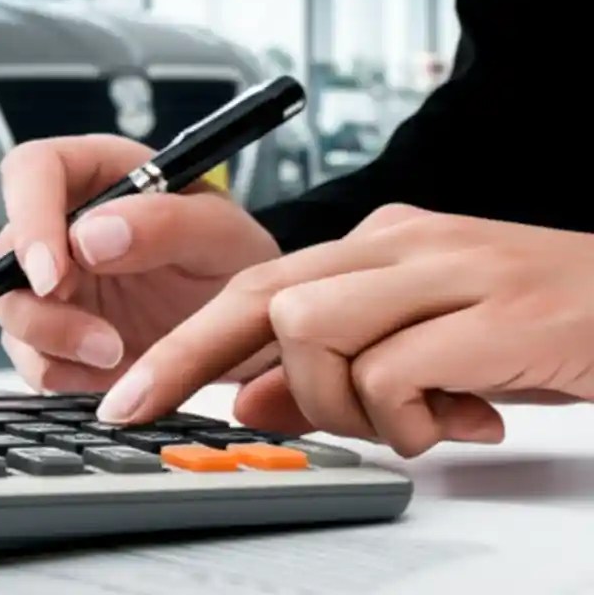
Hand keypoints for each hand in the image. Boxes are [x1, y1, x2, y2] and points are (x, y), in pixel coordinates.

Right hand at [0, 134, 281, 393]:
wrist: (248, 330)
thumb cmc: (235, 262)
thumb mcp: (222, 235)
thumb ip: (164, 223)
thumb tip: (87, 236)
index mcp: (99, 174)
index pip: (32, 170)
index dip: (29, 217)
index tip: (54, 275)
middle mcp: (63, 222)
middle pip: (5, 251)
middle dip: (40, 304)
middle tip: (100, 338)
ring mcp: (54, 281)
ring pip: (8, 309)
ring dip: (52, 343)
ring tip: (117, 356)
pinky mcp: (55, 333)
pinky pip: (30, 357)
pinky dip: (63, 374)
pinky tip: (112, 371)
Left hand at [97, 203, 593, 456]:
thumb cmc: (533, 329)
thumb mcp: (418, 347)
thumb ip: (331, 369)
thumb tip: (244, 399)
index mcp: (379, 244)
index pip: (254, 285)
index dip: (183, 345)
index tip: (132, 394)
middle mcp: (401, 245)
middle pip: (259, 295)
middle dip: (188, 360)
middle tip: (146, 410)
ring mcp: (448, 272)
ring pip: (309, 329)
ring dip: (330, 400)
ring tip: (397, 420)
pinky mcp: (497, 315)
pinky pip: (392, 372)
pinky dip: (400, 418)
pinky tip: (449, 421)